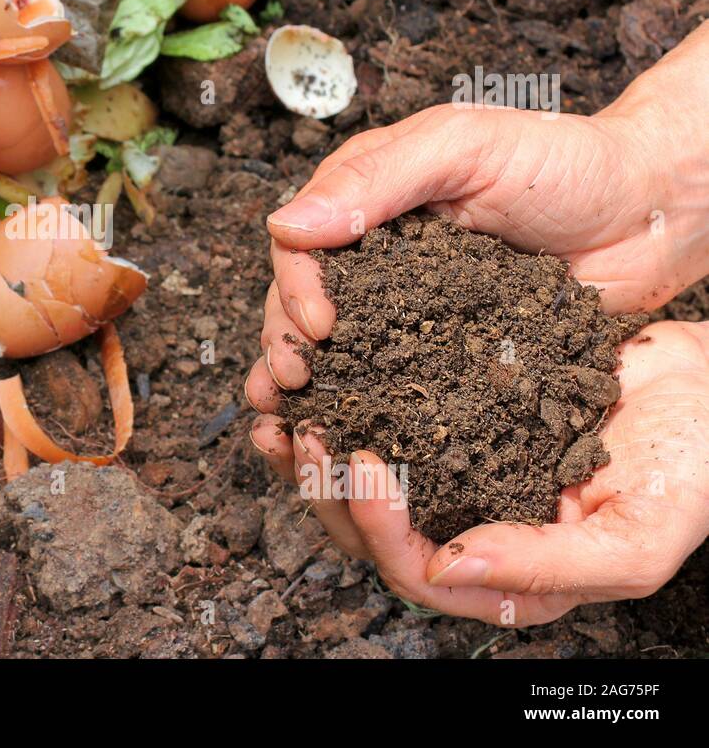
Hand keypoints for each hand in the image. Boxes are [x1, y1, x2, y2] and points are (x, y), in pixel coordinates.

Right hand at [248, 20, 708, 403]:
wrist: (651, 212)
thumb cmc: (563, 160)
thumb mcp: (464, 147)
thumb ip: (378, 179)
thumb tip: (286, 225)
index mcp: (367, 200)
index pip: (301, 246)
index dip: (295, 287)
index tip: (317, 326)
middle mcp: (377, 258)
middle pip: (306, 304)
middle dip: (288, 344)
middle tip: (294, 383)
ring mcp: (410, 309)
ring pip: (342, 350)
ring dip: (312, 386)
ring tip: (294, 424)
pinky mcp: (447, 354)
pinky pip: (399, 383)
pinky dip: (367, 411)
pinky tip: (348, 439)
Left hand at [250, 320, 708, 624]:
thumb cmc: (692, 470)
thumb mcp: (636, 536)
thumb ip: (547, 566)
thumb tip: (445, 565)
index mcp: (509, 577)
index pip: (417, 571)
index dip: (378, 526)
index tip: (362, 463)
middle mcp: (471, 529)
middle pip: (371, 532)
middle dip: (326, 487)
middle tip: (305, 431)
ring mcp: (457, 471)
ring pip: (362, 479)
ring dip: (315, 451)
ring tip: (284, 407)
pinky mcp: (450, 416)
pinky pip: (381, 415)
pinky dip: (344, 398)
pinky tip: (317, 374)